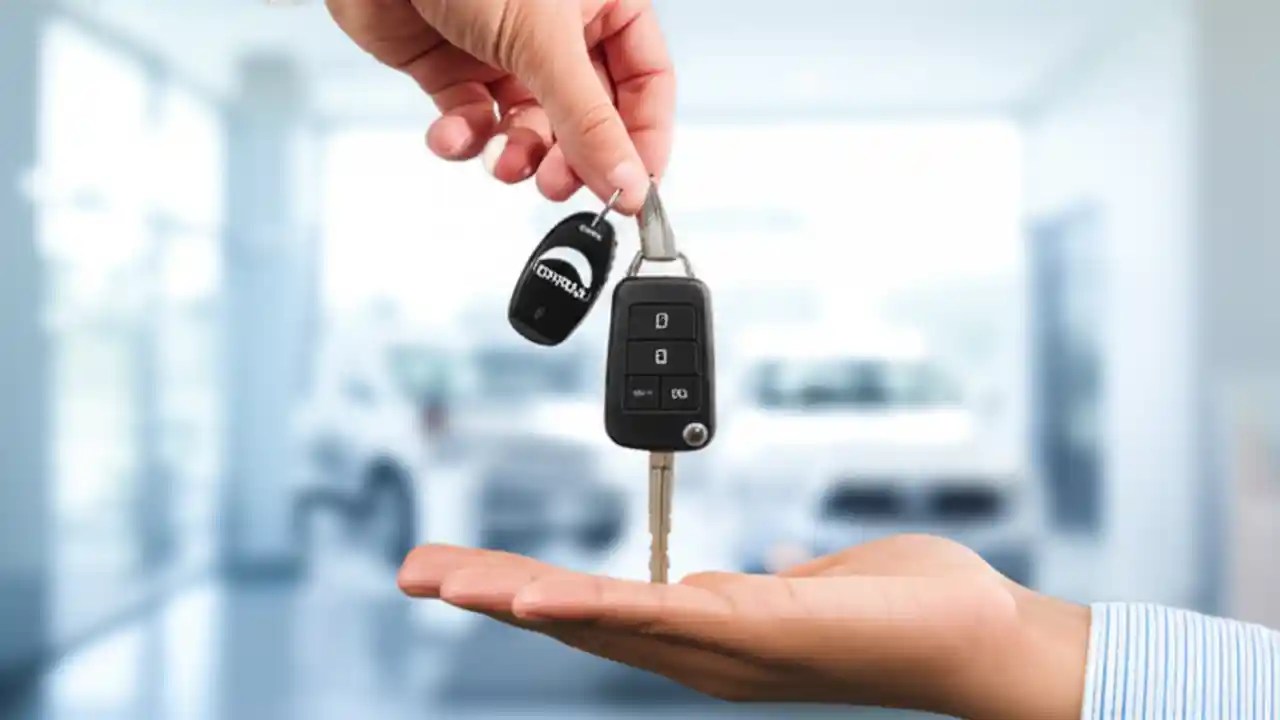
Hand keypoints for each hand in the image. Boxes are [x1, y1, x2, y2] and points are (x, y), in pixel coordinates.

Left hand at [326, 0, 674, 213]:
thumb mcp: (545, 41)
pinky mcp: (453, 66)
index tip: (632, 189)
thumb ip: (589, 121)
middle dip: (571, 157)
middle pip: (587, 116)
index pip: (646, 83)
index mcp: (603, 3)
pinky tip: (453, 134)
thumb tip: (629, 184)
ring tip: (505, 163)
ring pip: (530, 126)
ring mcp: (505, 50)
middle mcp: (558, 29)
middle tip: (559, 185)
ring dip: (517, 153)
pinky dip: (463, 137)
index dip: (642, 139)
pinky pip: (473, 120)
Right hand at [398, 535, 1088, 718]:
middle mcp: (702, 650)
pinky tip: (533, 596)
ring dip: (514, 599)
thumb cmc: (911, 608)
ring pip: (595, 619)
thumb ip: (768, 581)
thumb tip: (750, 569)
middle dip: (489, 595)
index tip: (468, 571)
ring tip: (445, 581)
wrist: (981, 639)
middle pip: (573, 618)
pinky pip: (656, 616)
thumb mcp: (814, 586)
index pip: (598, 608)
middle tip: (413, 570)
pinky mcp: (753, 632)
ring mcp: (722, 647)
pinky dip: (587, 607)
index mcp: (710, 631)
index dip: (526, 593)